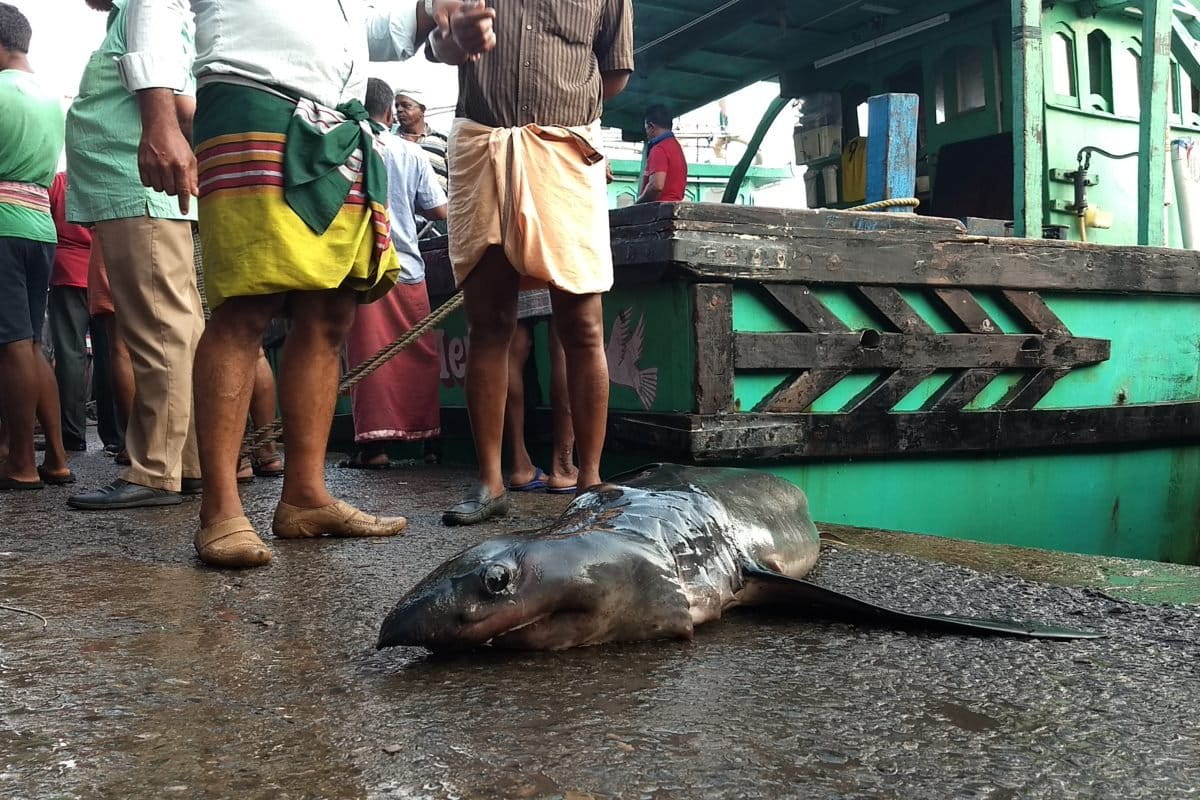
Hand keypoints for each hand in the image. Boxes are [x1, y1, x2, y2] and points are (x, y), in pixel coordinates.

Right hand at [136, 89, 197, 213]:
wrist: (159, 126)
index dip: (184, 203)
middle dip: (174, 190)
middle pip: (170, 192)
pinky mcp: (142, 163)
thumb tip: (194, 194)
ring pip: (158, 189)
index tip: (184, 211)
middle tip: (175, 181)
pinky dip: (152, 182)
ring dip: (163, 186)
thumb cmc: (178, 143)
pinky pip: (147, 183)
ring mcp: (152, 165)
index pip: (183, 190)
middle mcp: (166, 166)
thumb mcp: (190, 158)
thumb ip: (192, 177)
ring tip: (166, 176)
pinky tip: (156, 174)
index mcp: (181, 165)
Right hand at [449, 0, 495, 60]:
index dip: (484, 15)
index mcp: (456, 22)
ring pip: (484, 39)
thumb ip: (473, 6)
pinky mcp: (471, 52)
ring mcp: (464, 45)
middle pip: (479, 28)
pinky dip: (492, 41)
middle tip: (490, 21)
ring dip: (490, 31)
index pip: (472, 19)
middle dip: (488, 23)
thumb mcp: (464, 9)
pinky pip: (486, 47)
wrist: (457, 33)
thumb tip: (481, 3)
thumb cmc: (463, 17)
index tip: (493, 13)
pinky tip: (491, 35)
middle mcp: (458, 35)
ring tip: (489, 28)